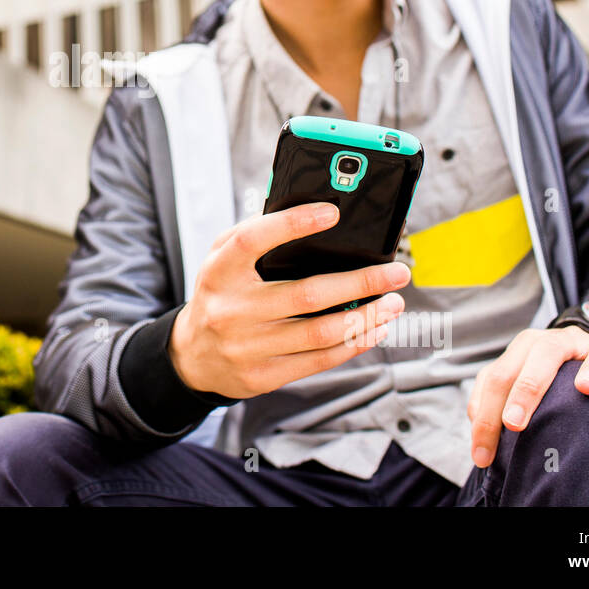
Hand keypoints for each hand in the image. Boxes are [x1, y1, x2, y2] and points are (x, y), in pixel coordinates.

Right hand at [168, 200, 410, 399]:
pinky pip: (319, 359)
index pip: (253, 240)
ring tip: (394, 303)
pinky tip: (374, 329)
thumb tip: (307, 215)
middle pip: (307, 294)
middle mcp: (232, 309)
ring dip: (366, 316)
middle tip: (396, 272)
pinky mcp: (264, 375)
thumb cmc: (220, 296)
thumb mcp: (221, 260)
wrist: (193, 357)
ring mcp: (248, 346)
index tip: (332, 212)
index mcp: (220, 271)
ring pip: (321, 332)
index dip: (292, 223)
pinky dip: (353, 344)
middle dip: (361, 282)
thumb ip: (254, 235)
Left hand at [466, 326, 588, 468]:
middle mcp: (565, 341)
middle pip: (542, 353)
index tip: (483, 453)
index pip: (500, 375)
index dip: (487, 415)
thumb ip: (492, 395)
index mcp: (530, 346)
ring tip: (588, 390)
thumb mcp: (517, 379)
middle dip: (527, 388)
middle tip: (514, 422)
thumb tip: (474, 422)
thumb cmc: (547, 376)